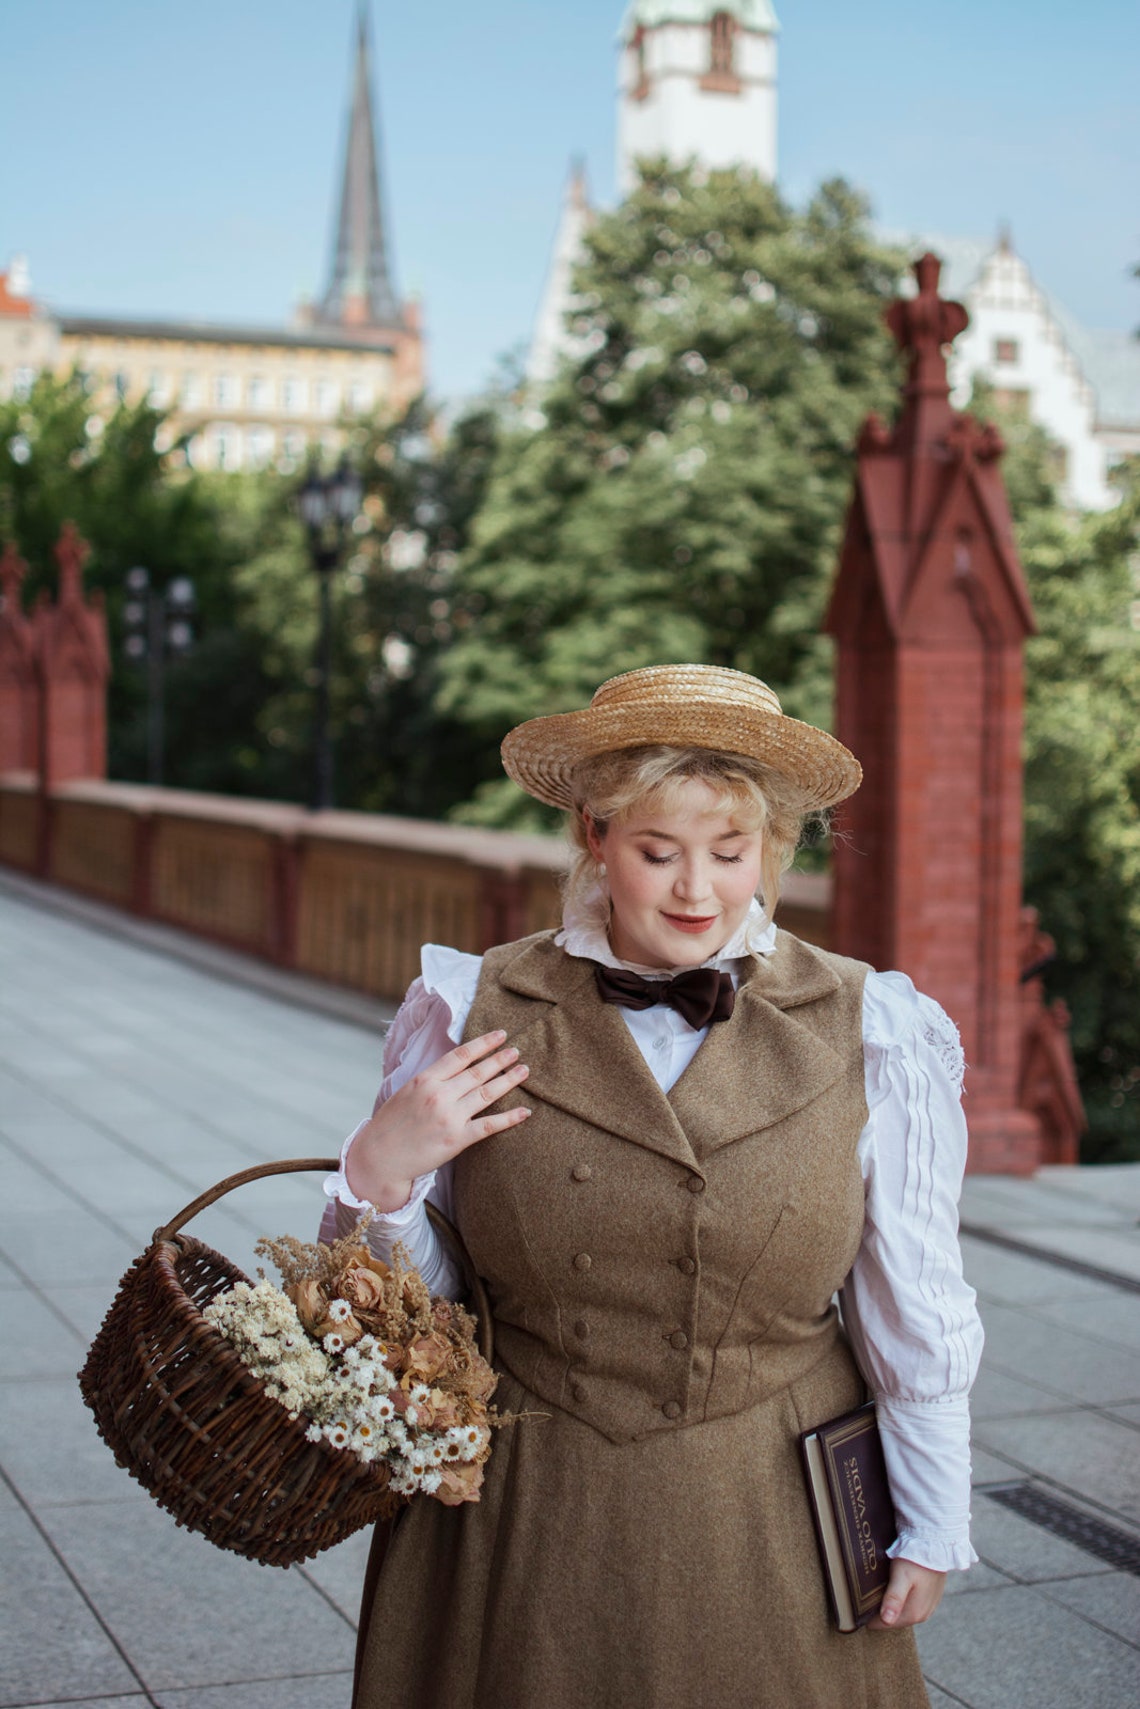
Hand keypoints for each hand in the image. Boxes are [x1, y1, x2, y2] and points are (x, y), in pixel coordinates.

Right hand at [345, 1030, 530, 1211]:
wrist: (379, 1158)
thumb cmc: (390, 1125)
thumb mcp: (406, 1091)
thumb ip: (431, 1079)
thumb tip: (455, 1065)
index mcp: (425, 1079)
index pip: (461, 1055)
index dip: (483, 1043)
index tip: (500, 1035)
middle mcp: (439, 1095)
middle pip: (478, 1072)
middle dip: (500, 1059)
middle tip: (516, 1050)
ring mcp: (449, 1117)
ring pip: (487, 1093)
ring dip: (509, 1080)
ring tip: (524, 1070)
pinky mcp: (456, 1140)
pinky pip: (489, 1126)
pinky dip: (509, 1118)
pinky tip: (525, 1111)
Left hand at [866, 1559, 945, 1629]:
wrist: (935, 1545)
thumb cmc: (916, 1559)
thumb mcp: (901, 1576)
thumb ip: (894, 1598)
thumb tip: (886, 1620)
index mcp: (914, 1614)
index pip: (885, 1624)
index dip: (870, 1618)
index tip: (858, 1611)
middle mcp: (922, 1615)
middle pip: (893, 1619)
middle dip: (880, 1612)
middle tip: (864, 1600)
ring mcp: (927, 1607)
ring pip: (902, 1612)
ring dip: (890, 1606)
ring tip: (877, 1593)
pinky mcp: (930, 1598)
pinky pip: (910, 1604)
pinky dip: (900, 1600)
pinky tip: (893, 1588)